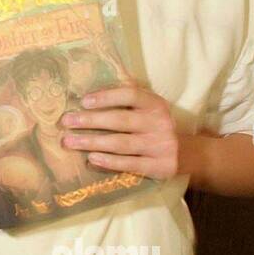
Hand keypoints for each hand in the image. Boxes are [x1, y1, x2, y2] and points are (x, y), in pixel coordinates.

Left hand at [60, 81, 178, 178]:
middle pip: (120, 120)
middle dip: (90, 120)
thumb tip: (91, 89)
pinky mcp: (159, 166)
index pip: (130, 95)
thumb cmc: (155, 125)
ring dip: (93, 142)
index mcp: (155, 104)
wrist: (187, 153)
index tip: (83, 101)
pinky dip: (109, 162)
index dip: (107, 96)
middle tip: (65, 121)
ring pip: (121, 143)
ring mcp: (160, 145)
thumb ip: (128, 98)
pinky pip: (130, 164)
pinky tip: (91, 158)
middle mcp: (159, 123)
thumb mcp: (150, 107)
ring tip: (69, 141)